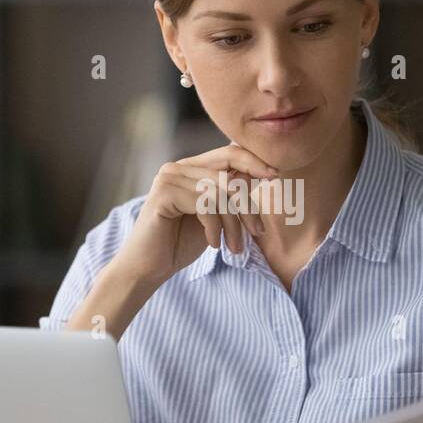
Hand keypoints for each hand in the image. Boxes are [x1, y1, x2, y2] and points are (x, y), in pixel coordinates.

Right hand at [112, 143, 278, 287]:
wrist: (147, 269)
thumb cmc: (179, 244)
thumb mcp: (214, 217)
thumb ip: (229, 196)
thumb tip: (259, 175)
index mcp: (190, 168)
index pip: (229, 153)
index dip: (255, 161)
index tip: (275, 176)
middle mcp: (177, 168)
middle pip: (229, 176)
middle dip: (248, 207)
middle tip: (257, 233)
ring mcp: (168, 178)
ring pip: (220, 193)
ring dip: (234, 224)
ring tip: (235, 247)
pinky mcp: (163, 194)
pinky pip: (205, 205)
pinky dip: (215, 227)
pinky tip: (213, 244)